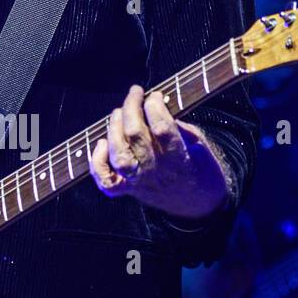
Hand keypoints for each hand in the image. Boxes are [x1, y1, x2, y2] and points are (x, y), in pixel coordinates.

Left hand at [89, 84, 230, 218]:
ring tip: (118, 113)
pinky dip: (98, 162)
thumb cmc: (200, 166)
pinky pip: (106, 181)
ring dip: (114, 129)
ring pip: (119, 156)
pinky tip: (102, 143)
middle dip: (132, 107)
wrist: (199, 203)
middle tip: (135, 93)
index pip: (162, 128)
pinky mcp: (128, 190)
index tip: (155, 95)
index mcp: (179, 158)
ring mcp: (139, 182)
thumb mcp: (199, 143)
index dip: (155, 105)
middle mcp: (156, 170)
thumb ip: (179, 126)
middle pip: (135, 135)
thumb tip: (157, 106)